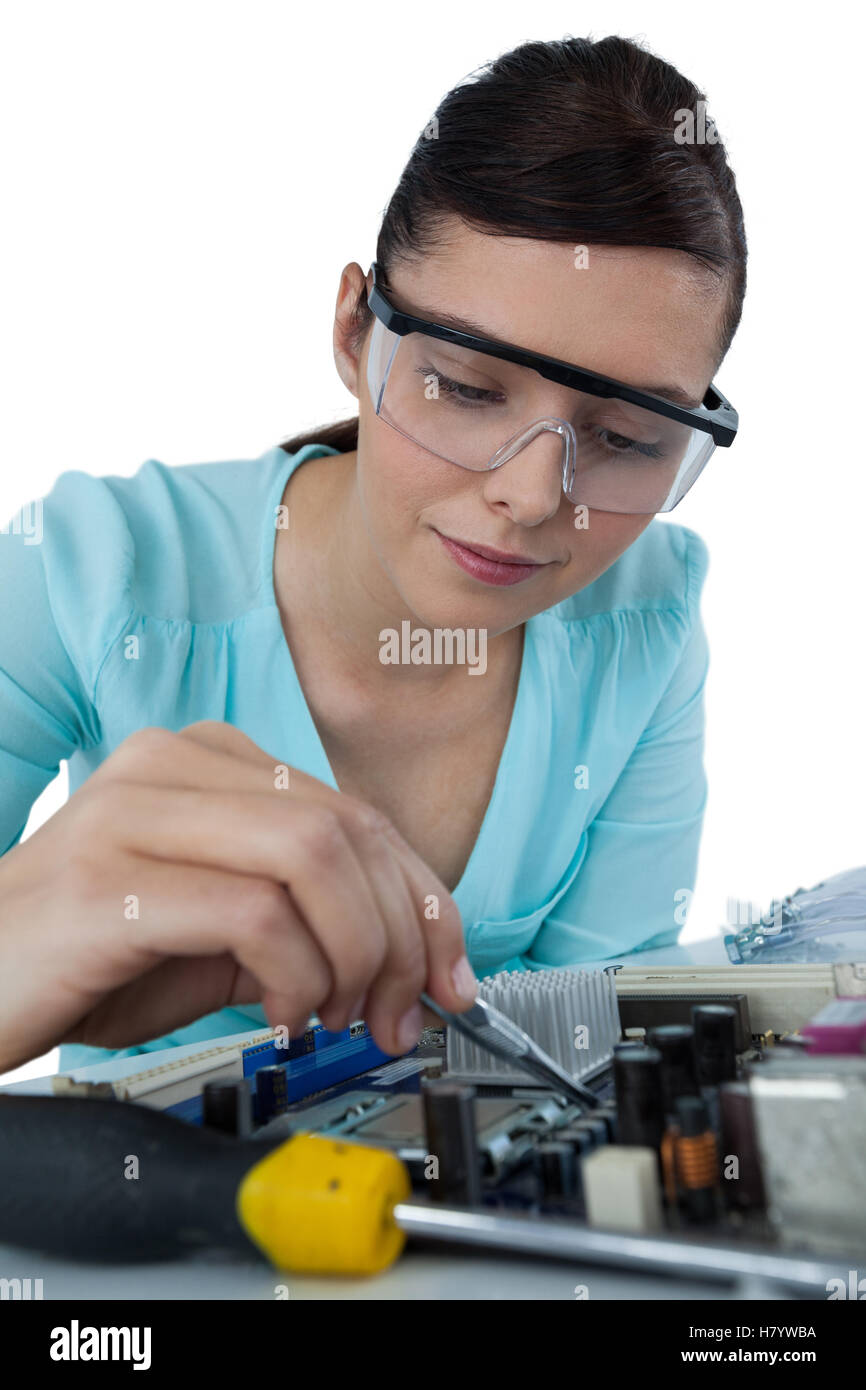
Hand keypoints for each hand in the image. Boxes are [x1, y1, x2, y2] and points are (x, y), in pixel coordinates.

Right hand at [0, 721, 475, 1070]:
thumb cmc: (85, 958)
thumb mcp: (216, 932)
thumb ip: (303, 921)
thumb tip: (407, 962)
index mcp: (205, 761)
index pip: (355, 812)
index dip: (422, 897)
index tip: (449, 972)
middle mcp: (172, 765)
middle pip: (347, 826)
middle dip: (402, 935)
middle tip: (400, 1012)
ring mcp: (133, 812)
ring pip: (313, 855)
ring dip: (355, 954)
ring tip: (335, 1014)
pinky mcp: (107, 880)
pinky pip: (254, 913)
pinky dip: (296, 976)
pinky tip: (282, 1016)